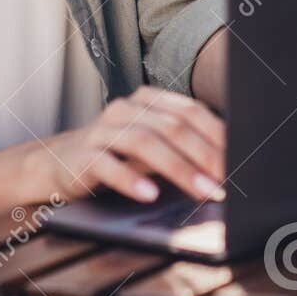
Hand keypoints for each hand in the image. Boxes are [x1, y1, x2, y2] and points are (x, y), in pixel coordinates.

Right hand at [31, 86, 225, 203]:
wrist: (57, 163)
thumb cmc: (116, 157)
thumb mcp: (151, 147)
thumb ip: (182, 147)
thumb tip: (228, 163)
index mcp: (147, 100)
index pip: (190, 112)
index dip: (217, 136)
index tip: (239, 161)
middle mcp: (125, 109)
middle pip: (171, 127)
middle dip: (204, 156)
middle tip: (226, 182)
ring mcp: (101, 131)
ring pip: (144, 142)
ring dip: (178, 169)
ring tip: (202, 191)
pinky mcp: (81, 156)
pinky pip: (107, 165)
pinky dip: (130, 180)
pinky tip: (150, 195)